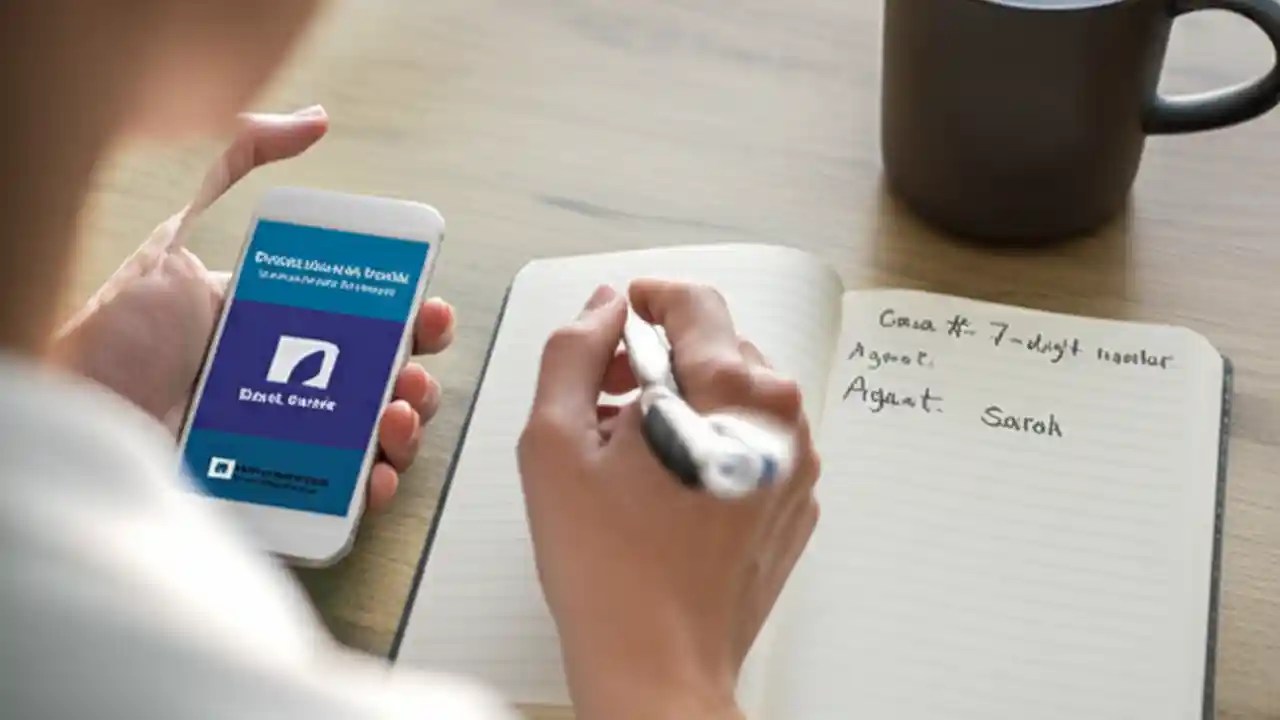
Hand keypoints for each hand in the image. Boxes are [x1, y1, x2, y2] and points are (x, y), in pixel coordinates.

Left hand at [55, 106, 453, 512]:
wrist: (75, 421)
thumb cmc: (114, 338)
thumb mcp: (176, 243)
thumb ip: (234, 166)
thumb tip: (315, 121)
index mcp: (282, 336)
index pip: (369, 330)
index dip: (413, 324)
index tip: (429, 315)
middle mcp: (293, 390)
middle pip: (385, 388)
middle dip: (419, 380)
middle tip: (410, 374)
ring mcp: (289, 445)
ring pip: (376, 443)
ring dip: (407, 431)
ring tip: (392, 416)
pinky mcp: (278, 492)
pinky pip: (343, 499)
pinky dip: (375, 490)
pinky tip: (373, 475)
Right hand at [517, 281, 820, 719]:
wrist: (657, 666)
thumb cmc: (607, 569)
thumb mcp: (555, 442)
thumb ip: (573, 352)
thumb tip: (602, 309)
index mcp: (732, 394)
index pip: (696, 303)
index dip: (649, 298)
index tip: (624, 313)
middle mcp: (781, 424)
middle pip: (719, 349)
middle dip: (661, 360)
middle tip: (608, 399)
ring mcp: (797, 468)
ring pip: (738, 397)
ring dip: (687, 404)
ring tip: (632, 456)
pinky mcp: (795, 505)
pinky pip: (754, 444)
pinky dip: (713, 445)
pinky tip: (666, 489)